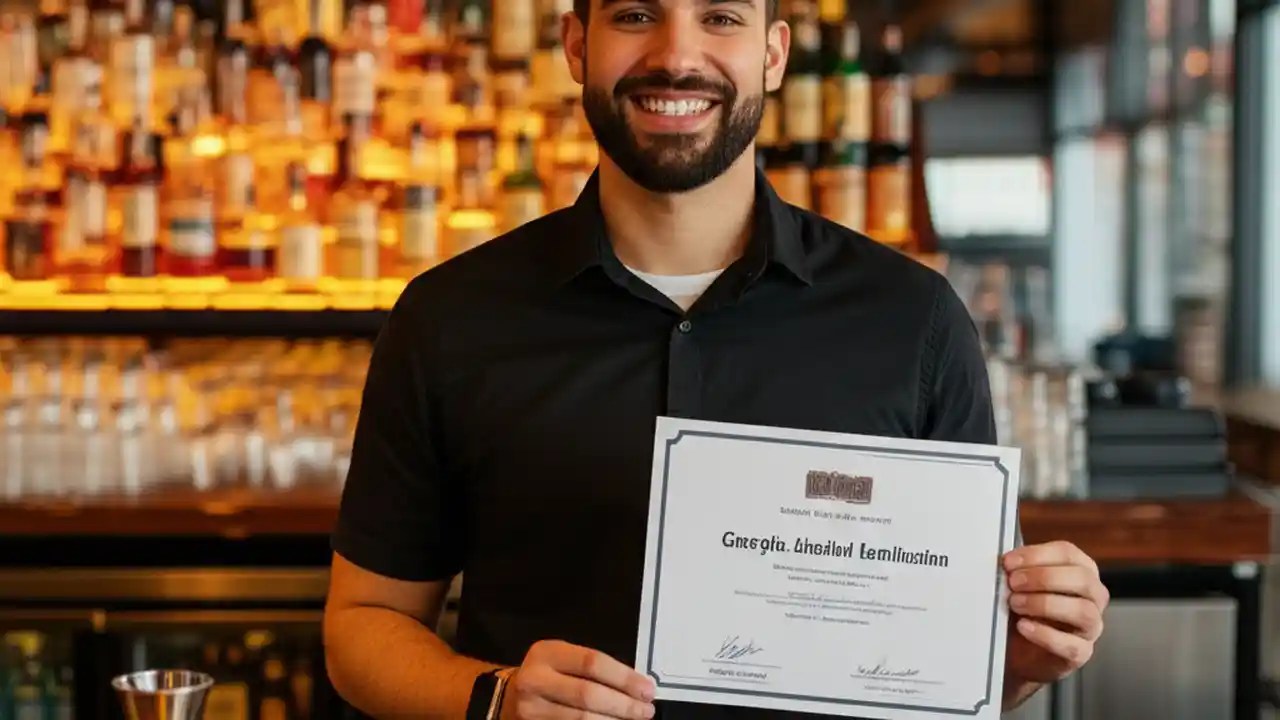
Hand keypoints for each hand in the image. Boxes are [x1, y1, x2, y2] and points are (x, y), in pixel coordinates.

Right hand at [500, 639, 655, 719]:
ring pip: (581, 719)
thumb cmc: (547, 675)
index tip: (647, 689)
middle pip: (588, 694)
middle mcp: (535, 680)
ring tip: (633, 719)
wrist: (509, 699)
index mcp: (546, 653)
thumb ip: (592, 668)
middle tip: (646, 710)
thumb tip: (637, 685)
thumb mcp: (563, 660)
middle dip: (623, 704)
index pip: (592, 662)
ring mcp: (531, 709)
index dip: (624, 677)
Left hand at [1002, 541, 1108, 684]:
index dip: (1037, 555)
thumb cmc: (1023, 608)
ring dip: (1045, 604)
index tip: (1009, 562)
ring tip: (1016, 603)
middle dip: (1044, 577)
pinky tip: (1024, 627)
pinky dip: (1045, 635)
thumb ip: (1018, 571)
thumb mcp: (1019, 584)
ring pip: (1083, 611)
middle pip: (1082, 579)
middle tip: (1014, 582)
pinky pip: (1072, 645)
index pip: (1067, 554)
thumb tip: (1006, 563)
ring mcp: (1091, 626)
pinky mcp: (1081, 652)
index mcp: (1080, 569)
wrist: (1018, 649)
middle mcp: (1092, 596)